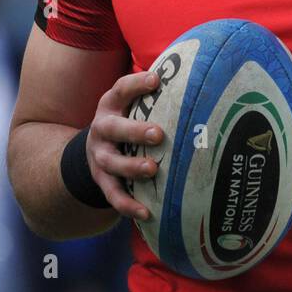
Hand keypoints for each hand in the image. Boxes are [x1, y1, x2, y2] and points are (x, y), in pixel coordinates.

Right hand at [86, 69, 163, 220]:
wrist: (93, 150)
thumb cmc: (126, 121)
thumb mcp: (131, 105)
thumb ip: (155, 96)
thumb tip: (199, 78)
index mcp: (111, 105)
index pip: (121, 90)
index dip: (136, 85)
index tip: (156, 81)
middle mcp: (101, 128)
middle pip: (112, 128)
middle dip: (134, 131)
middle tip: (158, 134)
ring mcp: (99, 156)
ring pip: (111, 163)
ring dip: (131, 167)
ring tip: (152, 170)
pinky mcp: (101, 180)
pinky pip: (113, 195)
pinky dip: (128, 205)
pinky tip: (147, 213)